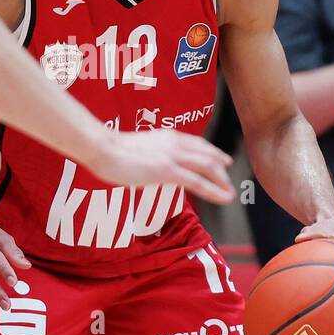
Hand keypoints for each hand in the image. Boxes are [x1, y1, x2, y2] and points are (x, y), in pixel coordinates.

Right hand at [85, 129, 233, 205]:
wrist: (103, 148)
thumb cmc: (112, 149)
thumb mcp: (139, 147)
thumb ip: (151, 153)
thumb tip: (152, 162)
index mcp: (168, 136)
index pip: (198, 144)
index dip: (213, 152)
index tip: (222, 160)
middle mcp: (175, 143)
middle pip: (207, 155)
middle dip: (221, 169)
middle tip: (228, 180)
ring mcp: (173, 157)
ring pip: (208, 167)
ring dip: (222, 181)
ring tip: (230, 193)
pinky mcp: (168, 171)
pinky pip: (198, 182)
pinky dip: (215, 190)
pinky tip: (224, 198)